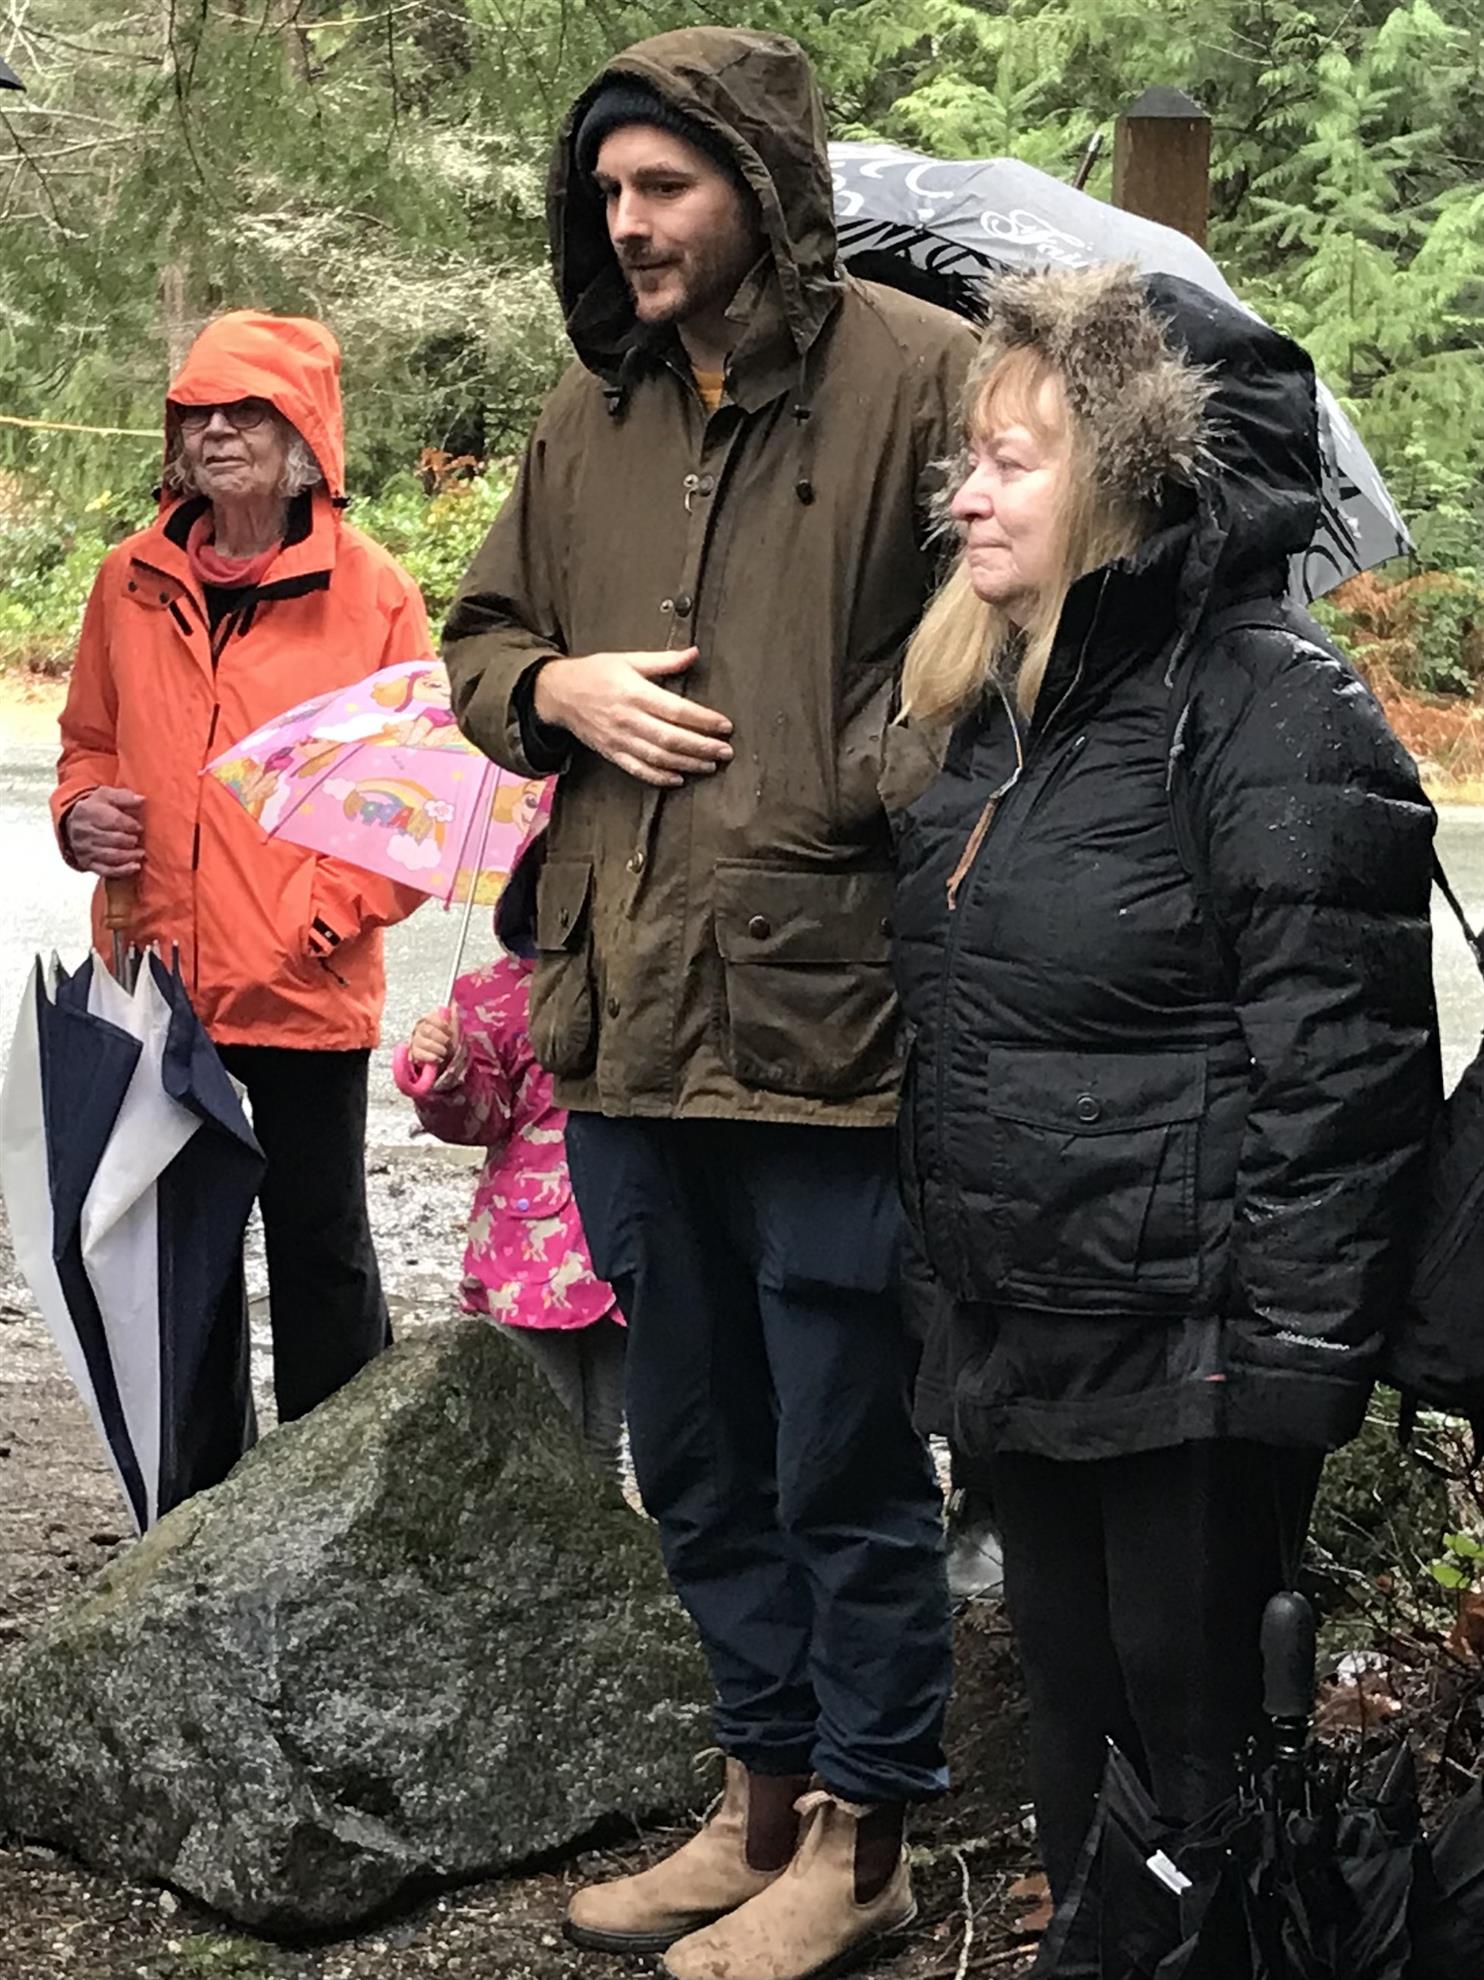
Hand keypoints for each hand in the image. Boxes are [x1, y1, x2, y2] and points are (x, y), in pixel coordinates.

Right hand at [64, 787, 144, 876]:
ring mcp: (84, 849)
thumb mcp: (107, 796)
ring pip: (110, 856)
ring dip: (129, 856)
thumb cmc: (96, 808)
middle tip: (138, 840)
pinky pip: (106, 870)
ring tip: (141, 853)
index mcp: (88, 812)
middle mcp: (83, 831)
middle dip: (129, 841)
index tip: (139, 827)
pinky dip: (122, 870)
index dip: (129, 825)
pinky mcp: (87, 863)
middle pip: (112, 839)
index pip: (113, 820)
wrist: (74, 823)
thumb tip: (142, 800)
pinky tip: (135, 866)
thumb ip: (124, 797)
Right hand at [409, 1005, 459, 1070]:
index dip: (440, 1023)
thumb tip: (453, 1004)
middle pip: (426, 1030)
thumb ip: (453, 1017)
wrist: (449, 1058)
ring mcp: (415, 1041)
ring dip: (436, 1048)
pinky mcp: (414, 1053)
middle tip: (448, 1042)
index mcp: (429, 1019)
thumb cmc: (451, 1040)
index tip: (449, 1030)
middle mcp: (419, 1028)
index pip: (430, 1017)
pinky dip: (430, 1057)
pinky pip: (418, 1054)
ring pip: (422, 1042)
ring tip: (444, 1052)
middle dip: (440, 1037)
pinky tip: (438, 1058)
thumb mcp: (455, 1028)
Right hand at [534, 648, 732, 787]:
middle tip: (725, 751)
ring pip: (658, 757)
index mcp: (634, 693)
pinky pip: (638, 770)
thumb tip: (694, 653)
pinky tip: (678, 779)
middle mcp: (628, 719)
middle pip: (671, 738)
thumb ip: (664, 661)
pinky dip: (659, 777)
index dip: (704, 720)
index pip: (677, 710)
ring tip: (710, 765)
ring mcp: (619, 739)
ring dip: (687, 764)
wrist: (559, 693)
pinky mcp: (612, 752)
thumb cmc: (596, 673)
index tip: (724, 726)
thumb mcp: (629, 659)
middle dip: (702, 747)